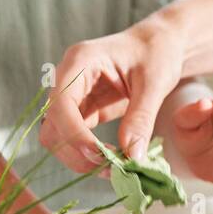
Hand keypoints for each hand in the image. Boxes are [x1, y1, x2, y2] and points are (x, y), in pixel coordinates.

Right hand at [40, 16, 185, 173]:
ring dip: (81, 158)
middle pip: (52, 126)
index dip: (74, 134)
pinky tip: (115, 162)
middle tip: (113, 169)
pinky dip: (90, 155)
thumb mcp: (155, 83)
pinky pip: (75, 139)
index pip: (61, 104)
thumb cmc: (157, 52)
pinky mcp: (83, 111)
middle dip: (77, 152)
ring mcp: (73, 96)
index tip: (100, 156)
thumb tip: (131, 157)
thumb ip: (141, 118)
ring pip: (58, 138)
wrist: (160, 44)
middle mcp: (68, 79)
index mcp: (80, 61)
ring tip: (117, 168)